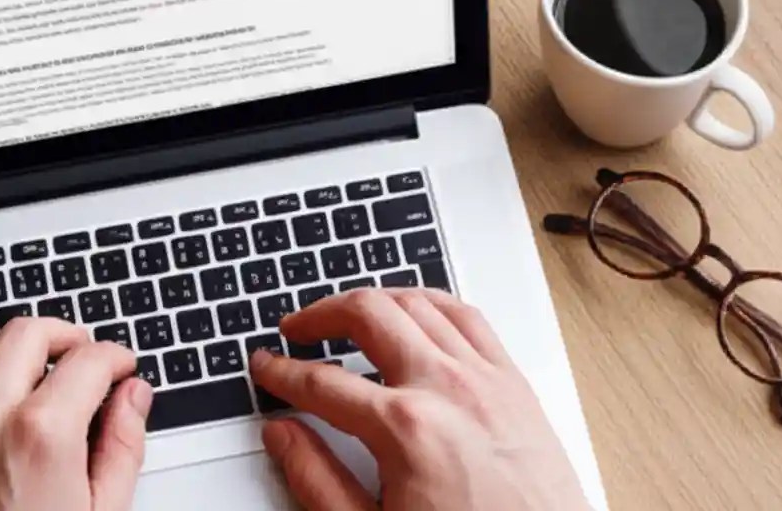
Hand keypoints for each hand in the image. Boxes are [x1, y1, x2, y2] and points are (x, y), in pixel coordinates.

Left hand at [0, 318, 152, 510]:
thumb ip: (122, 448)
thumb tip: (132, 399)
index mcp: (41, 435)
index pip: (90, 359)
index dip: (115, 357)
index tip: (119, 367)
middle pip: (27, 333)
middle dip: (64, 338)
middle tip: (81, 357)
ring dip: (7, 352)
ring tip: (29, 374)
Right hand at [250, 288, 587, 510]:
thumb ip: (317, 480)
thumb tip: (283, 436)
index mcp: (405, 429)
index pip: (321, 381)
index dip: (281, 371)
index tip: (266, 366)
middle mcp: (447, 389)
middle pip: (369, 314)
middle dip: (321, 314)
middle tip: (298, 328)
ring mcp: (486, 380)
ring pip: (418, 302)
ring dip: (374, 300)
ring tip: (348, 315)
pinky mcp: (516, 384)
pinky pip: (468, 316)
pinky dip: (432, 303)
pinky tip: (416, 313)